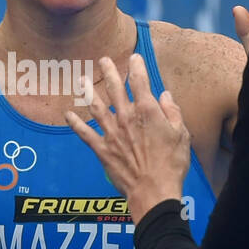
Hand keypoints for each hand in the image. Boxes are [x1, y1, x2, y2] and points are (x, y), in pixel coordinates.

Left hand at [66, 54, 190, 220]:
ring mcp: (112, 133)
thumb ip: (172, 111)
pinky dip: (75, 123)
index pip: (140, 81)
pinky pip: (84, 133)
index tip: (134, 57)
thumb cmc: (171, 165)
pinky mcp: (102, 149)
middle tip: (103, 60)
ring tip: (81, 80)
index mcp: (147, 111)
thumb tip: (165, 95)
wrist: (154, 191)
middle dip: (109, 71)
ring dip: (88, 91)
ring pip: (96, 106)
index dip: (137, 66)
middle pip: (115, 88)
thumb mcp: (181, 134)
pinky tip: (67, 114)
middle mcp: (126, 117)